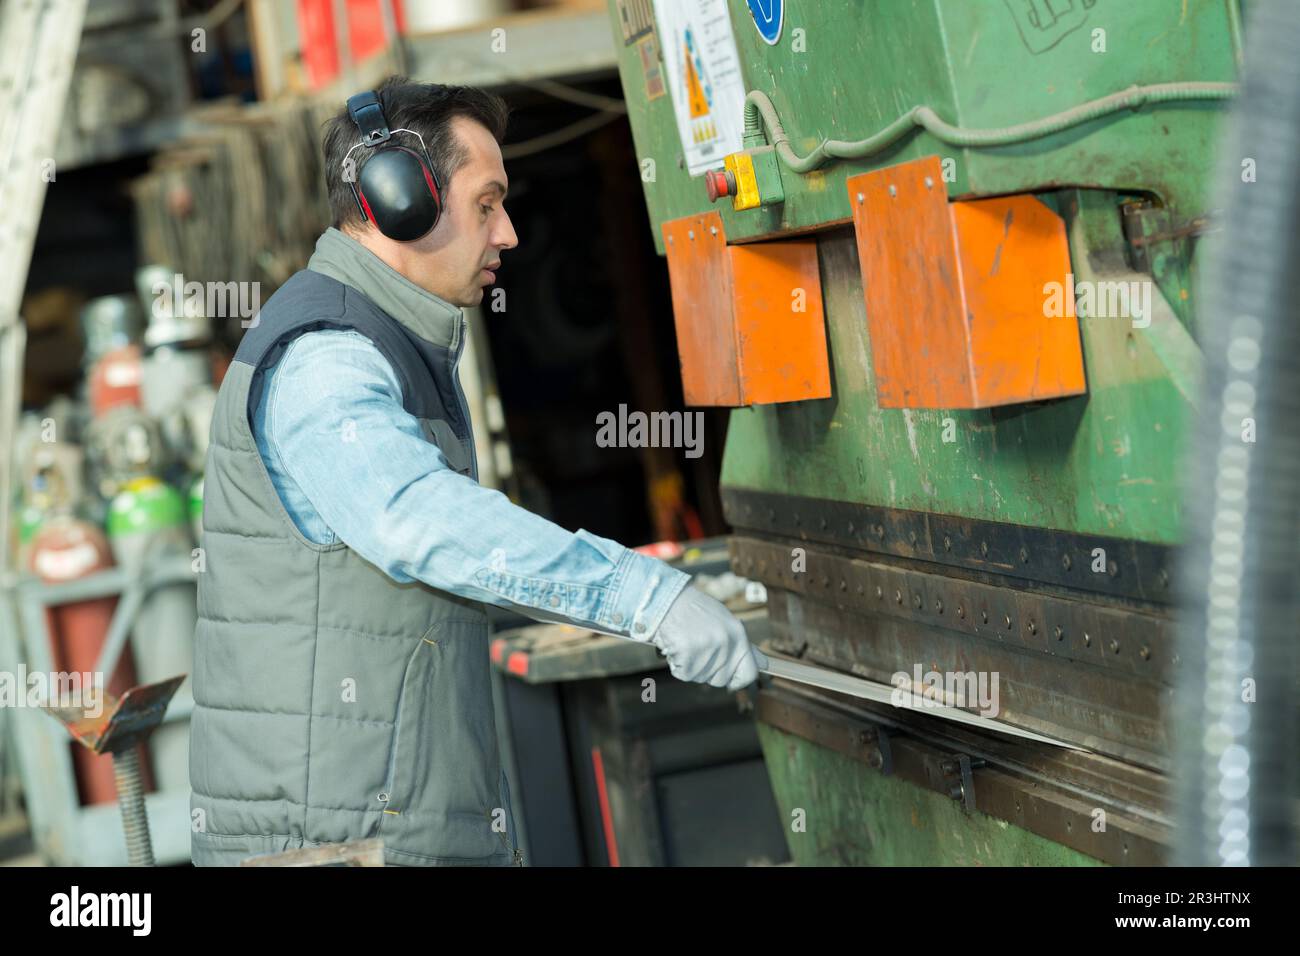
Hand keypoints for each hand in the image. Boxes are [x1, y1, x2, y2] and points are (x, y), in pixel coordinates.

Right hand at [649, 586, 769, 690]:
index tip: (731, 680)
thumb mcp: (724, 621)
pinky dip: (676, 663)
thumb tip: (760, 663)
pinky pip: (682, 672)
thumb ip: (738, 644)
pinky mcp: (687, 656)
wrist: (667, 597)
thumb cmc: (694, 610)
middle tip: (698, 649)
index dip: (738, 680)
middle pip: (721, 679)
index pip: (749, 673)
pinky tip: (676, 645)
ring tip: (686, 641)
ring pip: (699, 677)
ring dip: (690, 665)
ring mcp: (707, 651)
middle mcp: (726, 644)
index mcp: (739, 635)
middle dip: (708, 670)